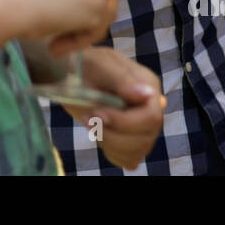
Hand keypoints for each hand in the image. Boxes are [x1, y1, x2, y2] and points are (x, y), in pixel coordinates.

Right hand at [0, 0, 118, 54]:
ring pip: (103, 14)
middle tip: (59, 38)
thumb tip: (82, 0)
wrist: (4, 0)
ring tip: (54, 45)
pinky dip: (76, 43)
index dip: (80, 1)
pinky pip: (95, 31)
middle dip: (85, 18)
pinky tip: (53, 47)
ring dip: (80, 33)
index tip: (60, 16)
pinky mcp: (102, 2)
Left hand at [63, 47, 164, 170]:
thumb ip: (122, 79)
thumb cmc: (86, 64)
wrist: (72, 73)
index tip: (97, 113)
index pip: (151, 118)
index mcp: (149, 86)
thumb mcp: (99, 65)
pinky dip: (111, 152)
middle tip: (88, 117)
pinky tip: (99, 133)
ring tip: (90, 123)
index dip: (124, 122)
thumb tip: (148, 95)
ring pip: (138, 152)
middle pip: (145, 138)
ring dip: (109, 142)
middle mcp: (150, 108)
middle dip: (112, 133)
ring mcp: (143, 126)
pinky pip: (129, 160)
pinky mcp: (132, 141)